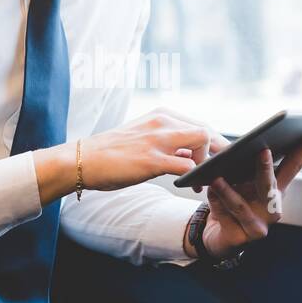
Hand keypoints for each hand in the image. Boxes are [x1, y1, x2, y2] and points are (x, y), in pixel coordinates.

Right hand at [79, 107, 230, 190]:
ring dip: (208, 164)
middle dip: (218, 152)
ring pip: (202, 142)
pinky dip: (195, 176)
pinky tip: (192, 186)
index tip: (217, 158)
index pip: (200, 124)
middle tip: (219, 171)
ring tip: (202, 182)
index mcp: (161, 115)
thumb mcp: (143, 138)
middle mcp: (162, 122)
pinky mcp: (151, 160)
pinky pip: (186, 166)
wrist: (82, 160)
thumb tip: (192, 157)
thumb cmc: (111, 153)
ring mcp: (157, 140)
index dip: (213, 142)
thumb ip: (168, 143)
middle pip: (207, 130)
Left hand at [194, 127, 301, 260]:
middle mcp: (272, 208)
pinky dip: (216, 203)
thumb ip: (246, 166)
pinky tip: (210, 192)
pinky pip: (227, 217)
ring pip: (242, 205)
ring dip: (229, 191)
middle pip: (271, 185)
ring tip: (217, 178)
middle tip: (263, 151)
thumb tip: (245, 146)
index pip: (295, 166)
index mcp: (276, 190)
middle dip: (266, 169)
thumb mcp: (241, 182)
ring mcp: (259, 224)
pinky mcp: (242, 237)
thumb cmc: (233, 204)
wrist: (218, 236)